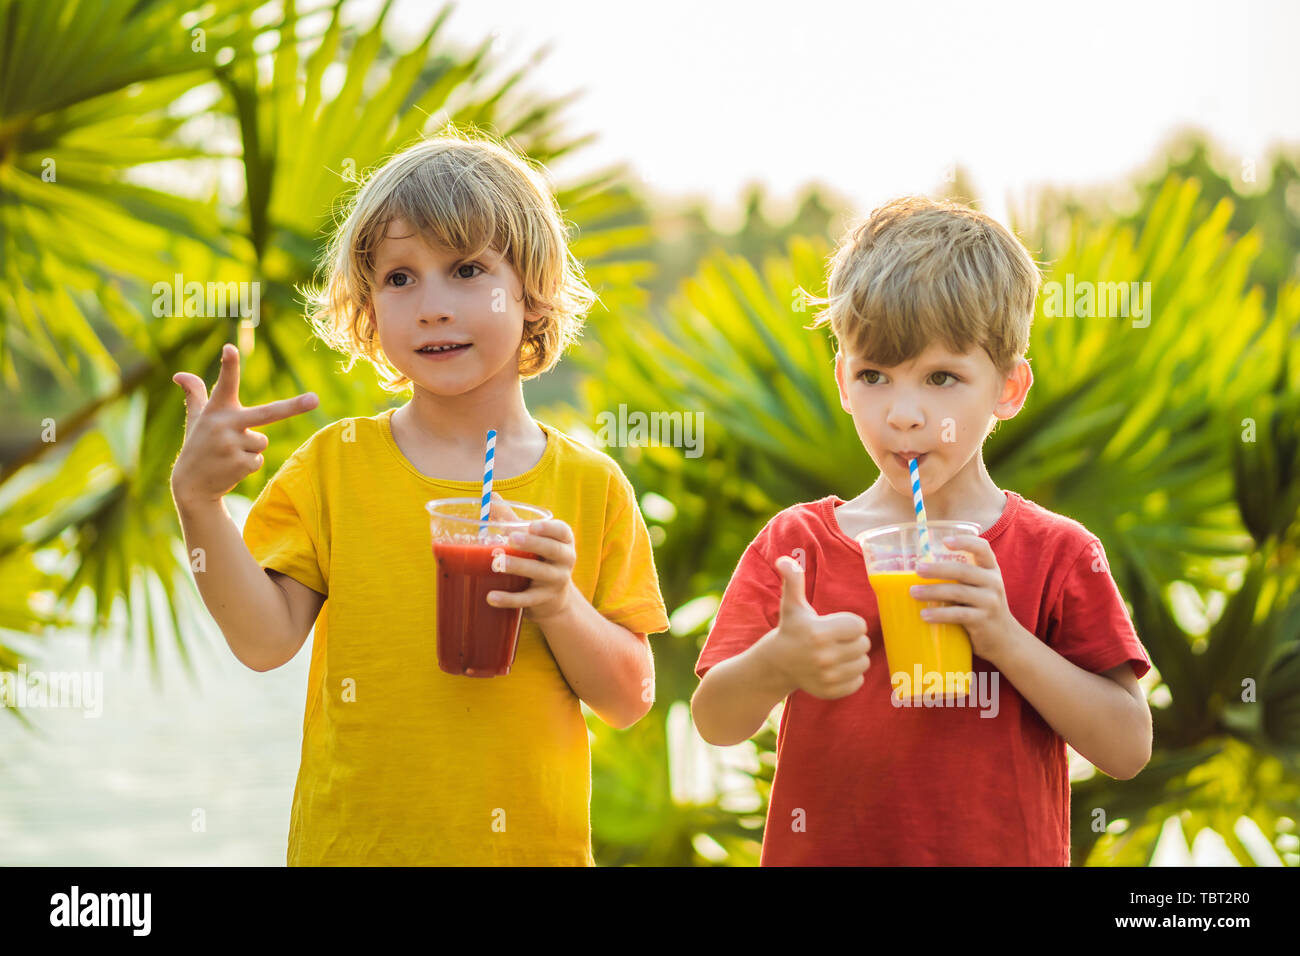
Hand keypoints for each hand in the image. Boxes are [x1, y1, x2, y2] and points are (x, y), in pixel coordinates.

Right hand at [170, 343, 318, 506]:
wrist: (191, 486)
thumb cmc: (197, 446)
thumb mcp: (196, 419)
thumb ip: (195, 394)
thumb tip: (179, 375)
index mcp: (216, 410)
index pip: (225, 384)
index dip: (229, 366)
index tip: (230, 348)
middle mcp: (224, 425)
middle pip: (267, 413)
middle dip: (293, 407)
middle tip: (315, 399)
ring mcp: (232, 445)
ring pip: (262, 441)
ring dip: (251, 448)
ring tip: (229, 454)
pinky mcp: (240, 464)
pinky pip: (259, 459)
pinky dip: (249, 463)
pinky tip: (230, 467)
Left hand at [485, 504, 577, 621]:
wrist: (553, 597)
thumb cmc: (538, 557)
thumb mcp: (531, 538)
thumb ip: (511, 519)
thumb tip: (489, 496)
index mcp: (563, 540)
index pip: (561, 531)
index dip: (548, 528)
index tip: (532, 525)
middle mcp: (565, 560)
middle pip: (553, 550)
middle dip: (533, 544)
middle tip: (511, 539)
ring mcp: (556, 581)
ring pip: (540, 573)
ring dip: (519, 567)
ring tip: (498, 564)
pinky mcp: (544, 600)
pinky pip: (527, 599)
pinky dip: (509, 598)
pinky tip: (490, 597)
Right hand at [762, 554, 870, 699]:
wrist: (776, 665)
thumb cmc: (790, 630)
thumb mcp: (792, 605)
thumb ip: (793, 580)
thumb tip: (784, 559)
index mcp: (819, 633)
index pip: (859, 625)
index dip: (851, 623)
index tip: (836, 625)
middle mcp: (824, 657)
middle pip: (864, 645)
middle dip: (853, 640)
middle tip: (837, 640)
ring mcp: (827, 677)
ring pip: (863, 663)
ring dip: (854, 658)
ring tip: (838, 653)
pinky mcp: (831, 691)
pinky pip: (858, 681)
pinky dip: (851, 675)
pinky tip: (836, 669)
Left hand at [910, 534, 1019, 663]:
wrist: (1005, 639)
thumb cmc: (982, 607)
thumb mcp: (979, 586)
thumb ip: (960, 576)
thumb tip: (917, 569)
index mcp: (990, 569)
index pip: (982, 548)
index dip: (965, 541)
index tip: (945, 541)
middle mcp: (993, 582)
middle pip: (964, 570)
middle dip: (938, 569)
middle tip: (917, 570)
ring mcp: (990, 602)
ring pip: (958, 592)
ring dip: (933, 592)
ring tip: (913, 592)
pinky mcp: (983, 620)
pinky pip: (959, 614)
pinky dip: (940, 614)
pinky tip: (925, 614)